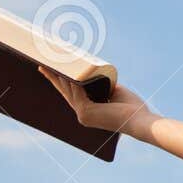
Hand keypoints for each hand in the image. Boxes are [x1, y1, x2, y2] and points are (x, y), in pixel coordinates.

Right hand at [39, 67, 154, 136]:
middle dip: (53, 77)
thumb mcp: (115, 92)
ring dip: (59, 75)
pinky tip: (65, 67)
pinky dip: (71, 78)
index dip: (62, 83)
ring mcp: (83, 114)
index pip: (72, 96)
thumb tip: (96, 73)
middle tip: (42, 65)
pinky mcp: (86, 111)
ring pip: (68, 90)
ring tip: (51, 62)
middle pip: (65, 92)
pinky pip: (76, 90)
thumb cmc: (133, 108)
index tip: (53, 72)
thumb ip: (104, 85)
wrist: (140, 121)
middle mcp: (83, 115)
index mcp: (89, 113)